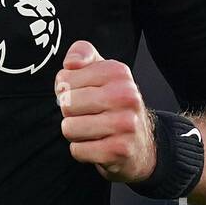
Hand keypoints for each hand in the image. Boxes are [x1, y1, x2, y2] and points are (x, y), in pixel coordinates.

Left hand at [55, 40, 156, 184]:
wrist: (141, 142)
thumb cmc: (112, 103)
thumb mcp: (101, 71)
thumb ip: (82, 54)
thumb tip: (70, 63)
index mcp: (118, 72)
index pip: (64, 80)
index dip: (65, 90)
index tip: (82, 94)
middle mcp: (126, 95)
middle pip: (66, 104)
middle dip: (70, 113)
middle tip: (88, 115)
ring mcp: (125, 124)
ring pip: (69, 128)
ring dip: (75, 133)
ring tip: (92, 130)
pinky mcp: (119, 150)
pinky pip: (77, 150)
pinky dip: (81, 150)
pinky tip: (97, 145)